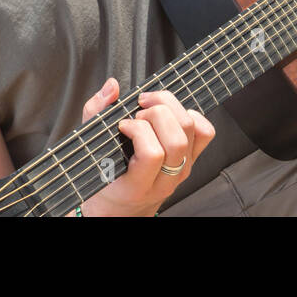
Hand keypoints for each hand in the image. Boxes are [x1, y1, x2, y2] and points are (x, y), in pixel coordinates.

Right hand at [78, 79, 213, 216]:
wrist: (124, 209)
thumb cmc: (106, 183)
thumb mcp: (91, 154)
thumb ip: (95, 116)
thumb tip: (112, 86)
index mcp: (137, 186)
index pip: (152, 154)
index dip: (138, 130)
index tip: (123, 124)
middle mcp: (165, 181)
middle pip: (177, 139)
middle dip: (156, 113)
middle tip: (138, 112)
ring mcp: (182, 171)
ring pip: (192, 131)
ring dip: (171, 108)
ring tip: (151, 108)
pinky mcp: (192, 160)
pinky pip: (205, 132)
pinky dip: (191, 116)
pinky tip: (170, 115)